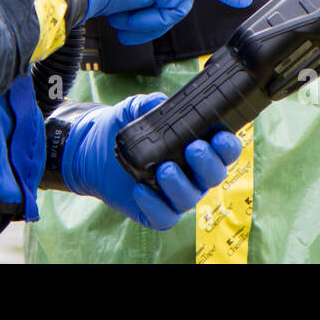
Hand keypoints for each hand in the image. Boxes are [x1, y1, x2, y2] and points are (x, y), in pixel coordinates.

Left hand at [62, 94, 242, 230]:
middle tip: (193, 149)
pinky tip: (140, 190)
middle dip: (208, 163)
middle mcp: (191, 173)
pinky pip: (164, 217)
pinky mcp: (155, 211)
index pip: (223, 150)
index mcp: (196, 146)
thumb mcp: (134, 109)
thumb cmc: (123, 126)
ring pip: (190, 198)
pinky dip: (155, 205)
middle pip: (213, 175)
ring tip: (164, 169)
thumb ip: (148, 103)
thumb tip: (160, 103)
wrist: (92, 149)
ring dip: (180, 185)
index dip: (227, 146)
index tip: (220, 137)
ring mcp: (174, 193)